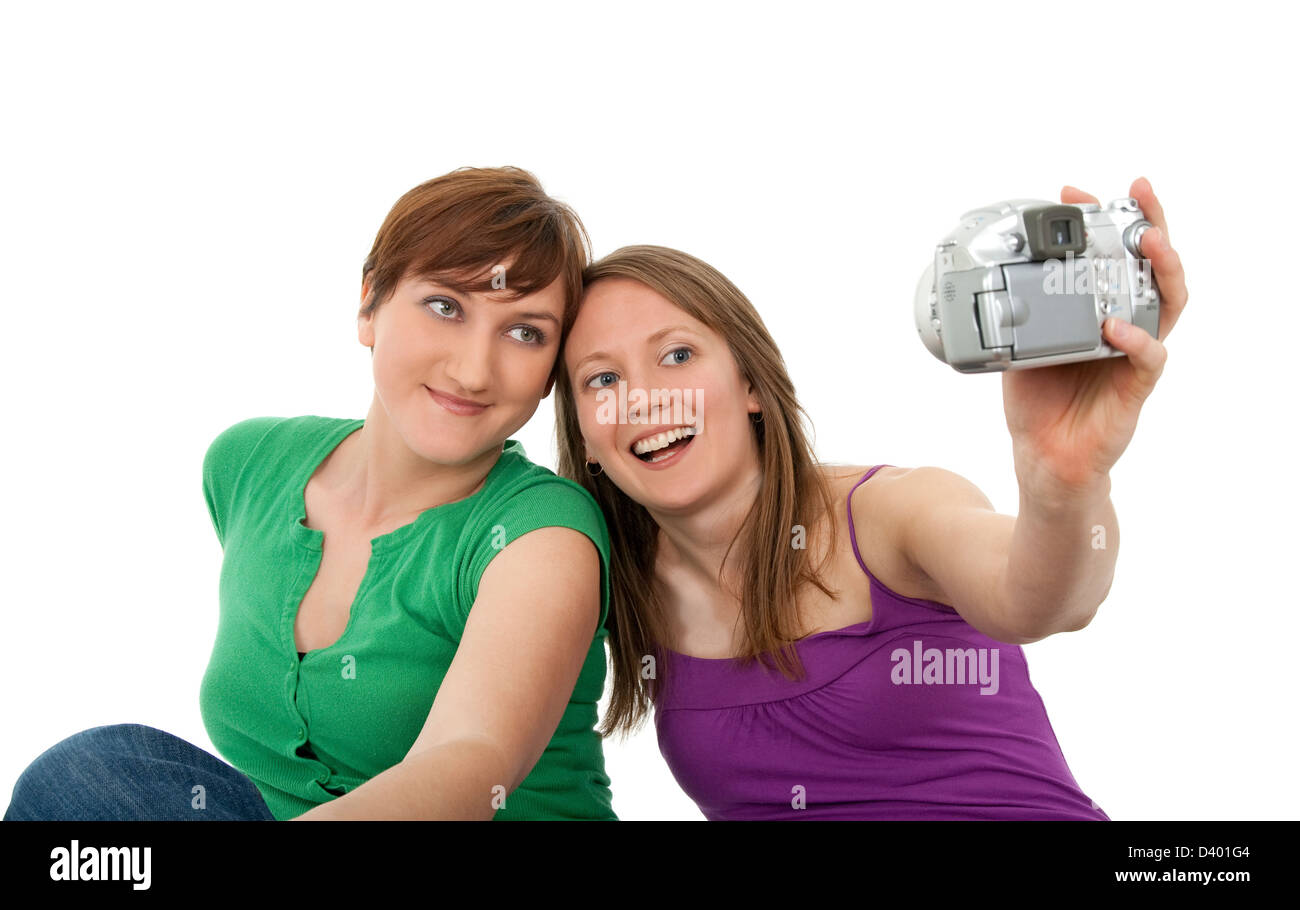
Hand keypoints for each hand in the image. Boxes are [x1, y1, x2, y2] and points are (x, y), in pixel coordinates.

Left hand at [1002, 177, 1187, 499]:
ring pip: (1168, 302)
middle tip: (1138, 190)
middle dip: (1149, 222)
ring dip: (1162, 268)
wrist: (1043, 458)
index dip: (1099, 220)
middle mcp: (1125, 324)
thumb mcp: (1017, 346)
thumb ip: (1018, 314)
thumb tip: (994, 276)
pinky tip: (1116, 326)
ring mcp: (1135, 353)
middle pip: (1152, 266)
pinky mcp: (1135, 387)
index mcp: (1097, 310)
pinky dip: (1136, 339)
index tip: (1073, 191)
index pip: (1110, 256)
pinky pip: (1149, 358)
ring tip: (1148, 241)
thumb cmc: (1038, 403)